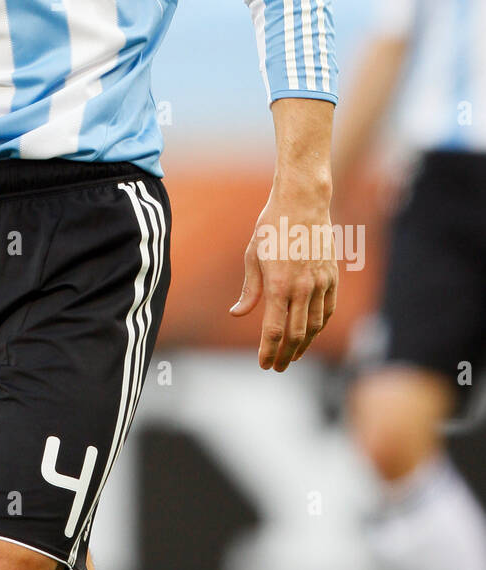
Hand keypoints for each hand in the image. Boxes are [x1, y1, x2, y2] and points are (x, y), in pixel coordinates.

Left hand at [229, 184, 337, 371]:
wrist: (303, 202)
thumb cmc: (272, 226)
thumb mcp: (253, 255)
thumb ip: (249, 290)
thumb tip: (237, 314)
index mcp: (279, 284)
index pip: (274, 330)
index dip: (268, 351)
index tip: (264, 364)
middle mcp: (302, 288)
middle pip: (295, 335)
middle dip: (285, 355)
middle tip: (277, 367)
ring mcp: (321, 283)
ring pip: (314, 326)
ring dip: (304, 345)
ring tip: (294, 356)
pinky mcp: (332, 277)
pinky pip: (328, 310)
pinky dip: (320, 327)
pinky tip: (310, 333)